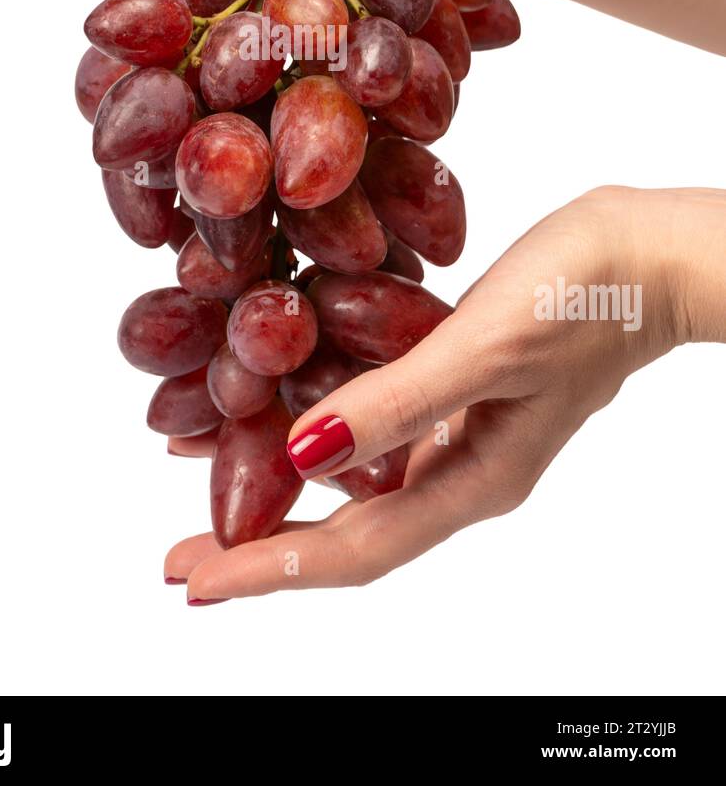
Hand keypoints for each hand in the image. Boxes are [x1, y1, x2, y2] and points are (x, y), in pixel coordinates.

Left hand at [165, 186, 724, 599]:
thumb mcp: (484, 349)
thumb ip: (398, 405)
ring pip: (357, 474)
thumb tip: (306, 458)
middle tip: (181, 556)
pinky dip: (319, 416)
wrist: (650, 249)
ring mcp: (465, 426)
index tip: (196, 582)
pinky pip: (376, 417)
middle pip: (349, 527)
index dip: (271, 570)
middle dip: (264, 545)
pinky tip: (284, 393)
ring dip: (283, 482)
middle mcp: (464, 468)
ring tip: (205, 473)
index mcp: (473, 480)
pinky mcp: (462, 380)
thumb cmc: (585, 296)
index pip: (356, 549)